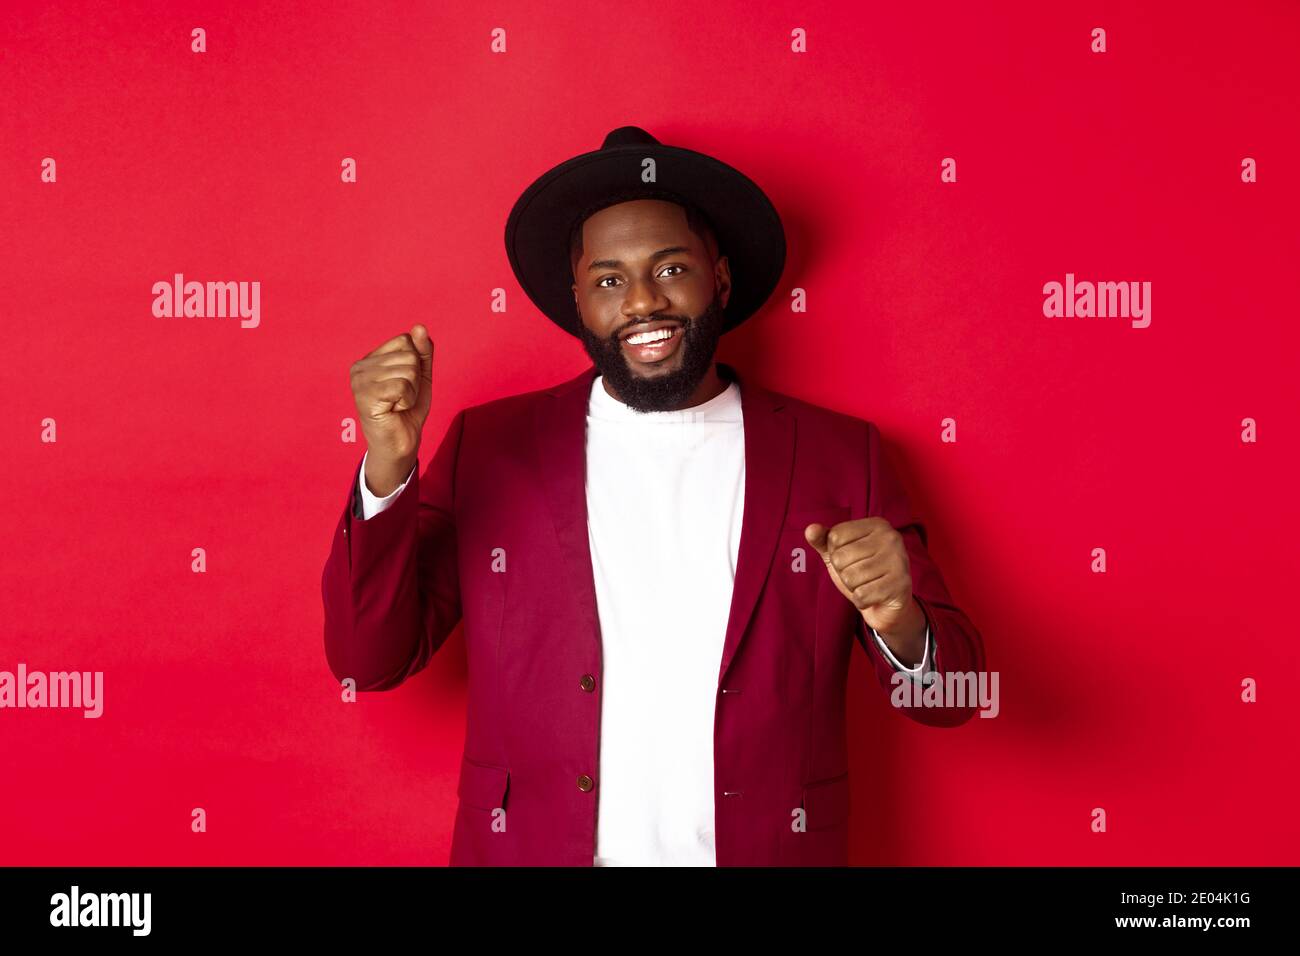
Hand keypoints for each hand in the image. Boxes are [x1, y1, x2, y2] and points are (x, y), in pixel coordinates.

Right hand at [349, 324, 433, 490]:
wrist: (401, 443)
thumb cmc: (408, 410)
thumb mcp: (421, 376)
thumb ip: (422, 352)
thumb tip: (419, 327)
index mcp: (370, 358)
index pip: (405, 341)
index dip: (415, 364)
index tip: (404, 384)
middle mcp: (360, 367)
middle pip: (408, 356)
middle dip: (414, 380)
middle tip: (401, 399)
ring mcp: (359, 381)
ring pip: (407, 371)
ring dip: (411, 392)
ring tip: (397, 405)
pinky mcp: (365, 396)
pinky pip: (402, 387)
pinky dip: (407, 401)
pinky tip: (394, 410)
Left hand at [805, 517, 918, 638]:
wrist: (886, 605)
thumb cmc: (861, 573)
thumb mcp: (839, 553)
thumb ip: (823, 540)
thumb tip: (810, 530)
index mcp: (877, 524)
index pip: (835, 536)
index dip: (835, 553)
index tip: (853, 559)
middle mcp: (891, 538)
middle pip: (840, 558)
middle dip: (843, 572)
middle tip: (861, 576)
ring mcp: (899, 560)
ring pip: (850, 578)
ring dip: (852, 587)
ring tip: (867, 585)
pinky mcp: (900, 585)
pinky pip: (861, 596)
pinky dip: (861, 601)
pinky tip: (873, 597)